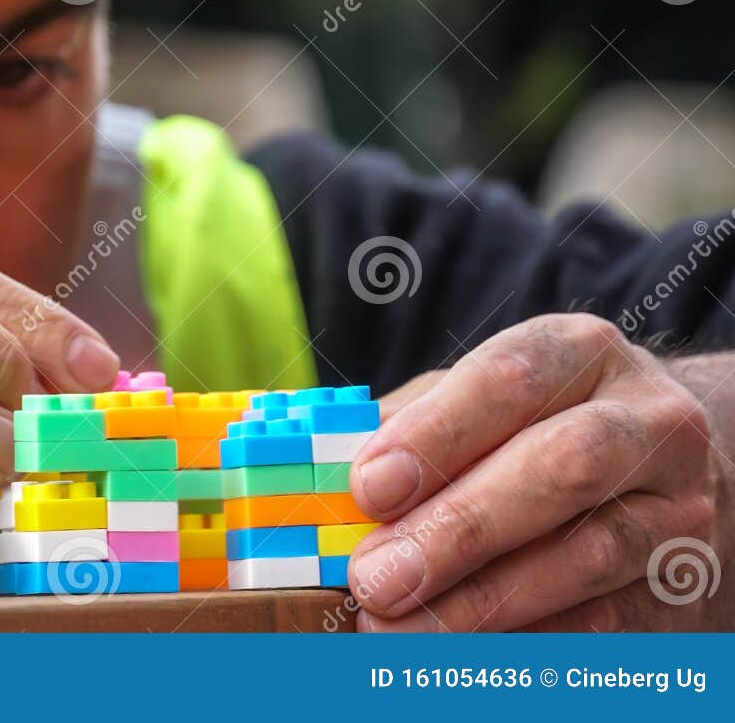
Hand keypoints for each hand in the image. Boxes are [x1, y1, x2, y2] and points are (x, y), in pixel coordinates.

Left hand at [347, 313, 722, 630]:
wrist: (664, 472)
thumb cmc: (537, 426)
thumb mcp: (478, 400)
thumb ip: (408, 425)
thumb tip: (323, 470)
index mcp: (580, 353)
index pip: (510, 379)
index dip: (436, 434)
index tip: (367, 487)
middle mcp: (648, 422)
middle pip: (561, 467)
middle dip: (458, 528)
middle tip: (375, 577)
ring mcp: (677, 506)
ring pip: (589, 554)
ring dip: (483, 602)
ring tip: (398, 629)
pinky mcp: (685, 585)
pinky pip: (611, 622)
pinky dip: (528, 640)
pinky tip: (460, 655)